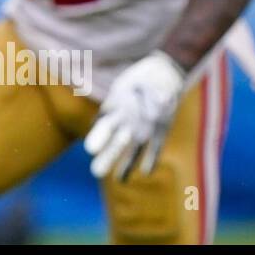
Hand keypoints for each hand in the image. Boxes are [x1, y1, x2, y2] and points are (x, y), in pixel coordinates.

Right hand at [84, 51, 185, 180]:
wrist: (164, 73)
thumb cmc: (149, 77)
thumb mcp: (148, 82)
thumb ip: (151, 98)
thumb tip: (154, 114)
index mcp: (116, 106)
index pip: (103, 125)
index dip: (97, 138)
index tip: (91, 150)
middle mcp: (126, 121)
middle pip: (113, 142)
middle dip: (106, 157)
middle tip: (96, 172)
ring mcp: (142, 128)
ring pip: (131, 150)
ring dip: (125, 164)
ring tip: (120, 180)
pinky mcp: (160, 132)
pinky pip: (154, 149)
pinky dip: (151, 159)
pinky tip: (146, 171)